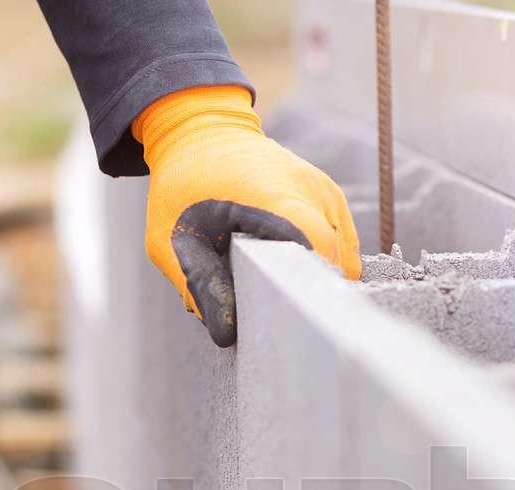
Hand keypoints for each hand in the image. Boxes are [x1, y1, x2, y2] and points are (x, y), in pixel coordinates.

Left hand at [133, 85, 361, 345]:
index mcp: (274, 199)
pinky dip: (323, 262)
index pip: (317, 253)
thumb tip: (226, 334)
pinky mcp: (331, 196)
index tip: (287, 317)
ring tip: (280, 285)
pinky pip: (342, 243)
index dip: (309, 292)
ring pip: (343, 256)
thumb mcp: (171, 239)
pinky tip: (290, 267)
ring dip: (316, 278)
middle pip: (335, 262)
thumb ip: (200, 285)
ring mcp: (326, 192)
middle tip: (279, 314)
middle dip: (311, 293)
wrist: (203, 131)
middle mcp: (311, 192)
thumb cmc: (182, 187)